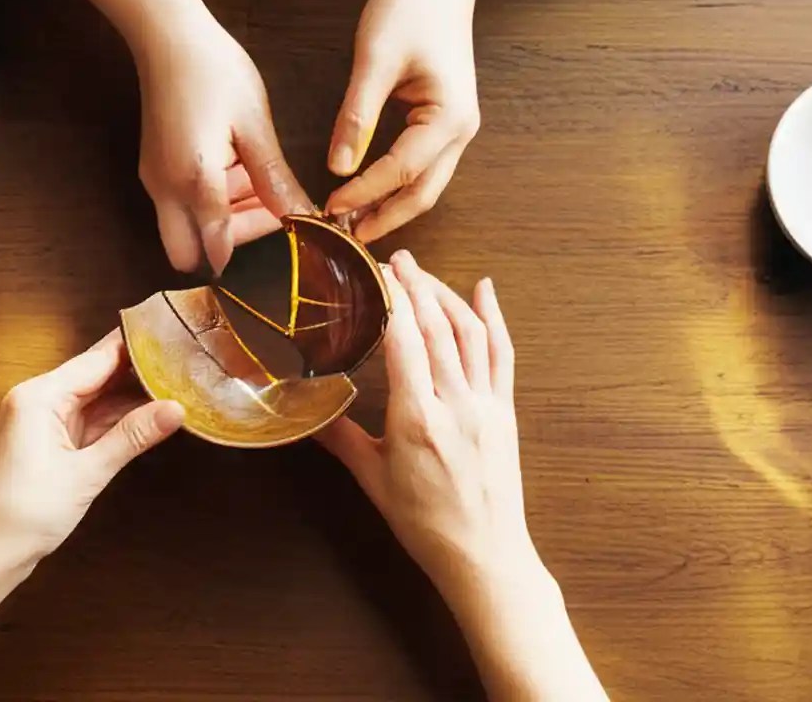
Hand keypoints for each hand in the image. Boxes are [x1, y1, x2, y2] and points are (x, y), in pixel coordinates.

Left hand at [0, 330, 183, 571]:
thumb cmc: (24, 514)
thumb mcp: (86, 473)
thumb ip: (132, 437)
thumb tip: (175, 409)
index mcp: (40, 396)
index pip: (98, 358)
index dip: (136, 345)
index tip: (172, 331)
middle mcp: (38, 399)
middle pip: (97, 373)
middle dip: (139, 369)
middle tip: (184, 359)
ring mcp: (42, 420)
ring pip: (95, 397)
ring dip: (131, 396)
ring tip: (177, 385)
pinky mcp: (48, 441)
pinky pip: (88, 419)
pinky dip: (116, 419)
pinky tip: (147, 415)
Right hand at [134, 16, 311, 273]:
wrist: (169, 38)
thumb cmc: (214, 73)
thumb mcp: (255, 125)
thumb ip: (274, 178)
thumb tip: (301, 214)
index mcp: (194, 182)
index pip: (218, 247)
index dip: (255, 251)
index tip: (286, 236)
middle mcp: (165, 191)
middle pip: (188, 253)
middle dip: (226, 246)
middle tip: (263, 212)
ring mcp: (155, 182)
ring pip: (185, 230)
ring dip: (220, 220)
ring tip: (254, 178)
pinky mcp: (154, 170)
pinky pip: (180, 205)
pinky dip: (208, 201)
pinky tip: (233, 167)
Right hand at [318, 251, 535, 584]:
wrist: (484, 553)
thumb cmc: (425, 523)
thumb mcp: (373, 480)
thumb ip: (341, 440)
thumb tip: (307, 415)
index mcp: (417, 419)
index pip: (404, 341)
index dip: (391, 299)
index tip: (375, 272)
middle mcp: (455, 403)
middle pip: (436, 327)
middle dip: (415, 285)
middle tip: (395, 258)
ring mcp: (485, 404)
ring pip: (469, 333)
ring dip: (446, 295)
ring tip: (423, 271)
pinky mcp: (504, 410)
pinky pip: (501, 354)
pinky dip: (493, 318)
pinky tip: (484, 290)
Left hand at [326, 0, 480, 242]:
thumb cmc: (412, 7)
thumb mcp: (375, 60)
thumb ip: (356, 116)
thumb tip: (338, 166)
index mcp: (450, 118)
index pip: (401, 172)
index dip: (364, 194)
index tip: (330, 208)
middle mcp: (461, 131)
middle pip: (423, 193)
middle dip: (384, 218)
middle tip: (346, 238)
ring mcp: (456, 129)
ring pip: (425, 186)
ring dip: (391, 208)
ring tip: (353, 224)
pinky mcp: (443, 123)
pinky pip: (421, 167)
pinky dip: (396, 187)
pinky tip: (369, 195)